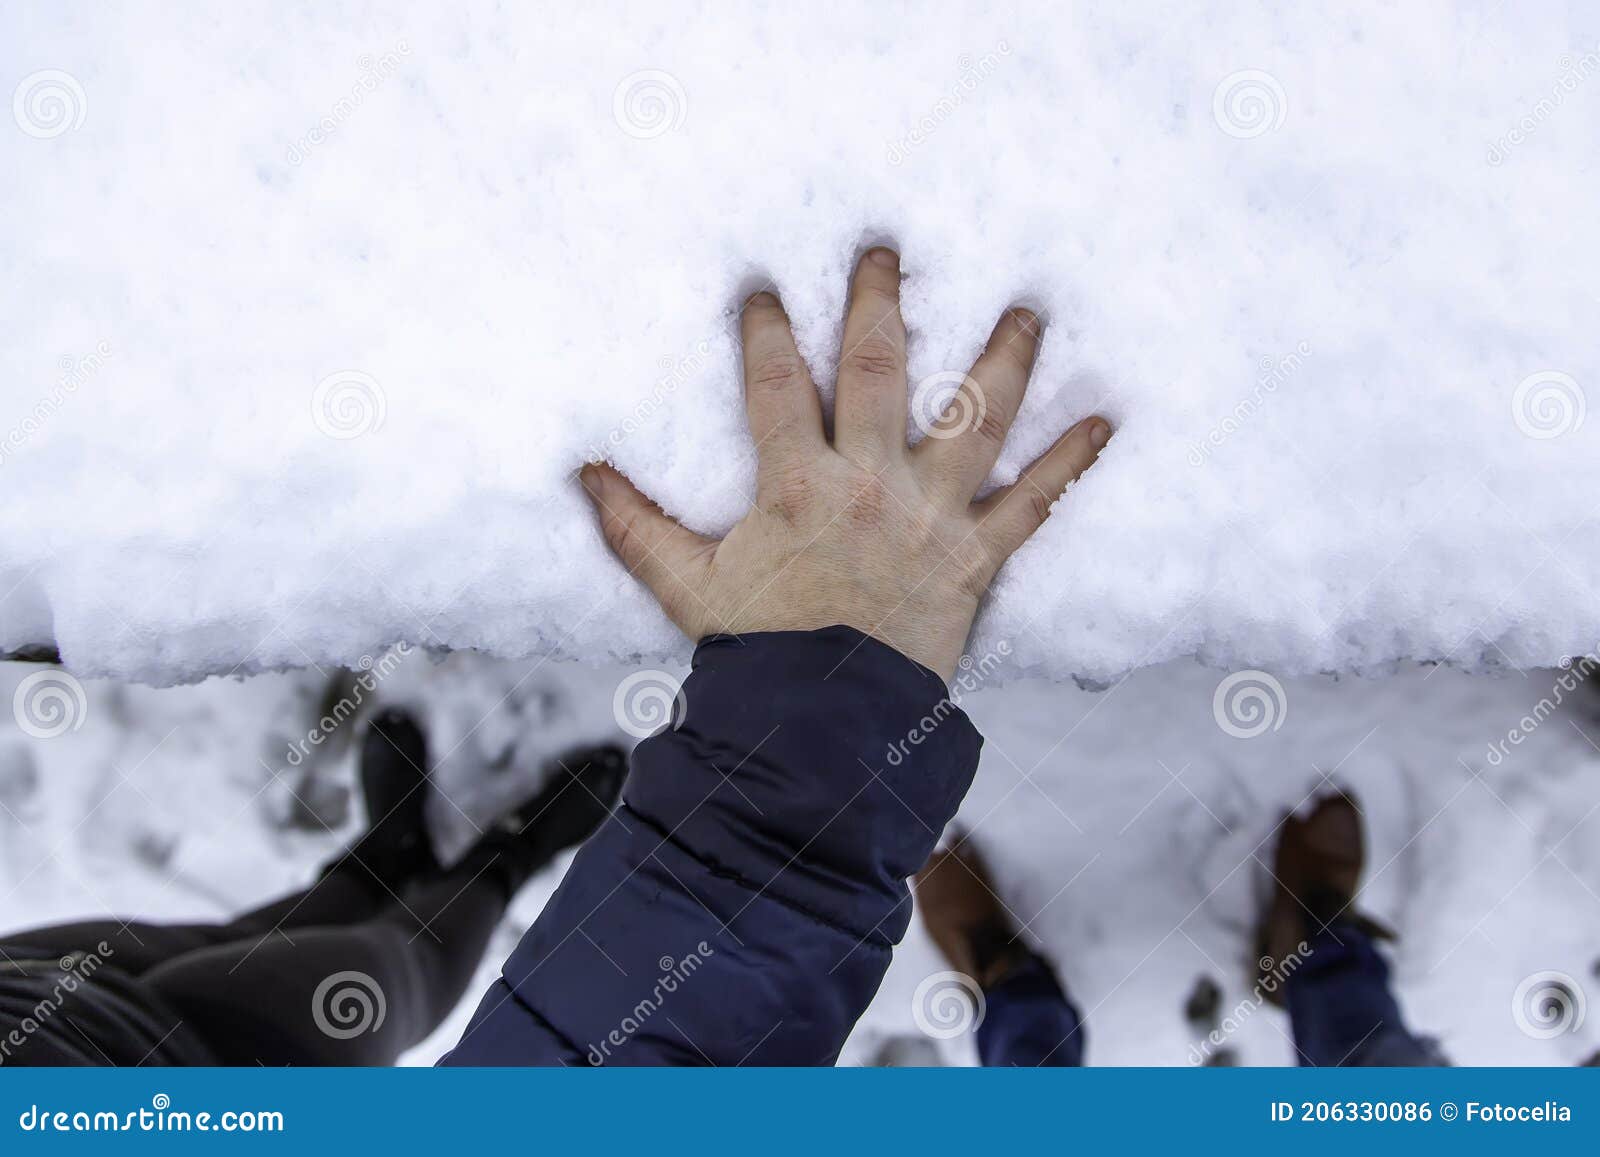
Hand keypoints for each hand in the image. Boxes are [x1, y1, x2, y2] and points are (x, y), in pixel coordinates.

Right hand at [579, 247, 1110, 680]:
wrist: (824, 726)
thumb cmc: (757, 652)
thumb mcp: (687, 587)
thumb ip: (636, 527)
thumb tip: (583, 472)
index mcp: (796, 484)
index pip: (776, 383)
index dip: (768, 330)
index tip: (765, 288)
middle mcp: (868, 484)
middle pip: (878, 371)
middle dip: (881, 304)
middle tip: (888, 251)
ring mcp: (929, 517)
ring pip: (975, 421)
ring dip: (1004, 360)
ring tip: (1028, 309)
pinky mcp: (973, 557)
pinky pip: (1033, 504)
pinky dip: (1070, 464)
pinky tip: (1106, 422)